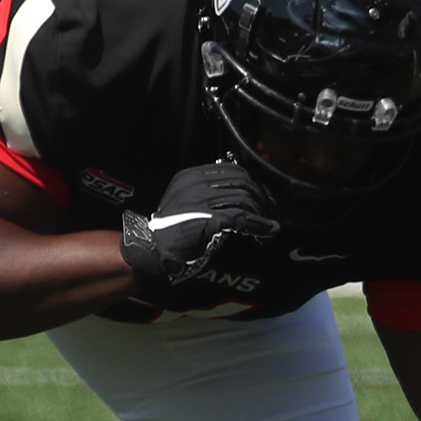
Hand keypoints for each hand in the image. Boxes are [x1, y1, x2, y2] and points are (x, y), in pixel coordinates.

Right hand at [120, 162, 279, 287]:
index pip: (231, 169)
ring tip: (266, 225)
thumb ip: (206, 196)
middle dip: (260, 196)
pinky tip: (266, 232)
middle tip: (269, 210)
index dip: (252, 182)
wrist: (151, 250)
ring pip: (244, 199)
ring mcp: (201, 201)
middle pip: (241, 181)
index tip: (262, 195)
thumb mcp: (185, 204)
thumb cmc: (169, 231)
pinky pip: (241, 218)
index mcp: (190, 176)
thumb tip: (240, 199)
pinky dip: (257, 225)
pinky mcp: (207, 219)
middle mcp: (195, 184)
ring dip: (260, 213)